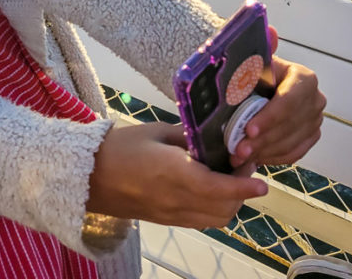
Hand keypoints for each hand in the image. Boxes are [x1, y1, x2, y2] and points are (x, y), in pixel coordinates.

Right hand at [87, 121, 267, 229]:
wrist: (90, 177)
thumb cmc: (121, 147)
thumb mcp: (156, 131)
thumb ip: (187, 136)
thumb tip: (213, 138)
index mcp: (175, 174)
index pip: (219, 188)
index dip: (244, 186)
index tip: (261, 182)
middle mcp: (178, 200)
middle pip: (224, 208)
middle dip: (242, 191)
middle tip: (243, 164)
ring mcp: (173, 215)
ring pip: (216, 219)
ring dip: (231, 203)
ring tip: (230, 177)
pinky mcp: (168, 220)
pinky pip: (202, 221)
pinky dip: (216, 209)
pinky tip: (212, 188)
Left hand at [230, 28, 325, 167]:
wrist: (260, 85)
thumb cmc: (257, 72)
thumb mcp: (257, 59)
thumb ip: (264, 47)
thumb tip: (271, 32)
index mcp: (304, 79)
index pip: (289, 101)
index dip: (270, 117)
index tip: (249, 129)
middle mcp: (315, 100)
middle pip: (290, 125)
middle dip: (263, 139)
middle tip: (238, 149)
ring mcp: (315, 121)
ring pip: (291, 142)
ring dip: (264, 151)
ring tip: (240, 156)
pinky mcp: (310, 137)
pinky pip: (293, 153)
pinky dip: (273, 157)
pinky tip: (255, 157)